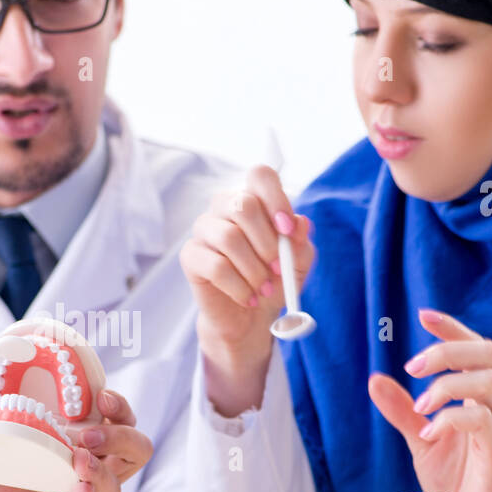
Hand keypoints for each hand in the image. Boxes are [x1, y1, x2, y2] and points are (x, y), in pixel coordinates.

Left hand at [0, 388, 151, 491]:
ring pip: (114, 487)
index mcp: (75, 460)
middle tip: (89, 430)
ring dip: (101, 468)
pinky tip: (78, 488)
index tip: (99, 395)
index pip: (115, 426)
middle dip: (120, 433)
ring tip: (80, 456)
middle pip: (135, 451)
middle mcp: (90, 484)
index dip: (116, 408)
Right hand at [179, 165, 313, 414]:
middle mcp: (224, 207)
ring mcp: (204, 230)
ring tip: (264, 288)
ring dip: (254, 269)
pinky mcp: (190, 257)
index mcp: (252, 199)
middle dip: (267, 241)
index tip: (288, 229)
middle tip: (279, 267)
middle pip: (244, 205)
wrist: (250, 316)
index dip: (276, 198)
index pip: (259, 175)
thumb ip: (300, 241)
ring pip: (229, 237)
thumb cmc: (274, 280)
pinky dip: (239, 287)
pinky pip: (215, 266)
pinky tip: (248, 298)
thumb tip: (300, 222)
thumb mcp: (298, 261)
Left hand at [367, 308, 491, 491]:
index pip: (476, 350)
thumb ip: (403, 411)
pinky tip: (429, 432)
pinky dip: (451, 418)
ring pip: (489, 382)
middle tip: (413, 366)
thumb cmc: (457, 482)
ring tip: (420, 406)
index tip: (423, 315)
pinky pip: (482, 421)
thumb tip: (375, 379)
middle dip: (448, 349)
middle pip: (489, 354)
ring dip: (447, 386)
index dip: (453, 329)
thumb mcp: (422, 441)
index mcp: (481, 399)